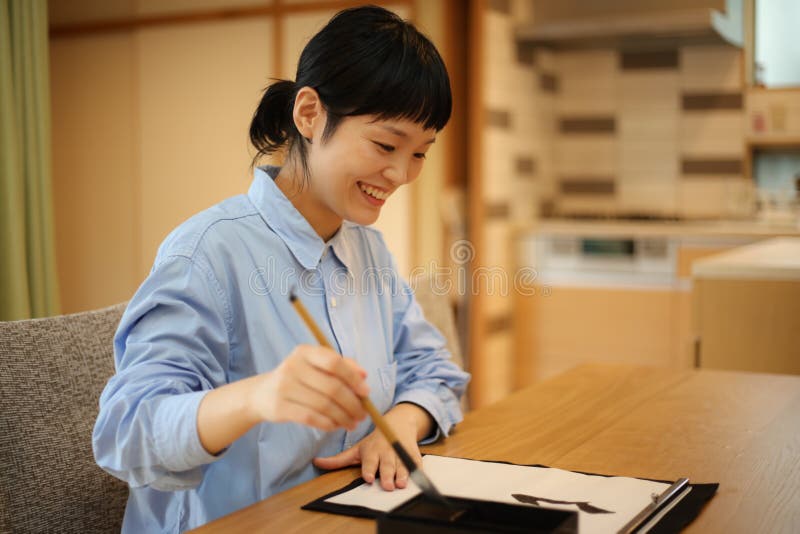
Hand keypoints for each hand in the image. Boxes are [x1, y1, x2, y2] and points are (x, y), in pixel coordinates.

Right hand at [249, 344, 369, 430]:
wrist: (262, 394)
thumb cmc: (299, 378)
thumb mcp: (316, 366)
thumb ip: (341, 366)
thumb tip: (363, 376)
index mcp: (305, 352)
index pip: (334, 362)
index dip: (353, 378)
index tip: (366, 392)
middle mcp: (293, 366)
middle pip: (332, 387)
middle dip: (352, 404)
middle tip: (362, 414)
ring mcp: (284, 387)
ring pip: (323, 405)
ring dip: (343, 417)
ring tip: (352, 423)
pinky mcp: (279, 407)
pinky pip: (311, 418)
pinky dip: (328, 424)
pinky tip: (335, 426)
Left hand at [313, 404, 430, 490]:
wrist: (398, 423)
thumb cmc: (374, 441)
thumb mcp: (356, 449)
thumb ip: (338, 460)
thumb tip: (315, 462)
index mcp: (371, 450)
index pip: (369, 461)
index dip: (369, 469)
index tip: (368, 477)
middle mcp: (386, 451)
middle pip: (386, 465)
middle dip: (387, 475)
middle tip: (387, 486)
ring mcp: (400, 452)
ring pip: (401, 465)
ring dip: (402, 474)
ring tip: (401, 483)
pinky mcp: (413, 453)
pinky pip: (416, 462)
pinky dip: (417, 469)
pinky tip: (417, 476)